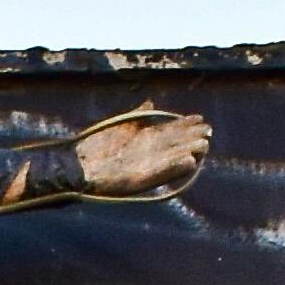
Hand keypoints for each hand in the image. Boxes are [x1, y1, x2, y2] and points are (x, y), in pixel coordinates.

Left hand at [77, 108, 208, 197]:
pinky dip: (174, 168)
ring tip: (203, 146)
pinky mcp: (138, 182)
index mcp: (144, 140)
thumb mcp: (119, 126)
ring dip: (187, 153)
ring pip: (171, 160)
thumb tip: (151, 102)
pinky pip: (160, 174)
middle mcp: (147, 155)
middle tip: (208, 131)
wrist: (76, 166)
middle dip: (191, 138)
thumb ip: (137, 116)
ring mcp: (144, 168)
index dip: (185, 125)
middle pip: (174, 145)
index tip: (200, 118)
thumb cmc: (95, 146)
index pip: (170, 131)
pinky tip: (188, 161)